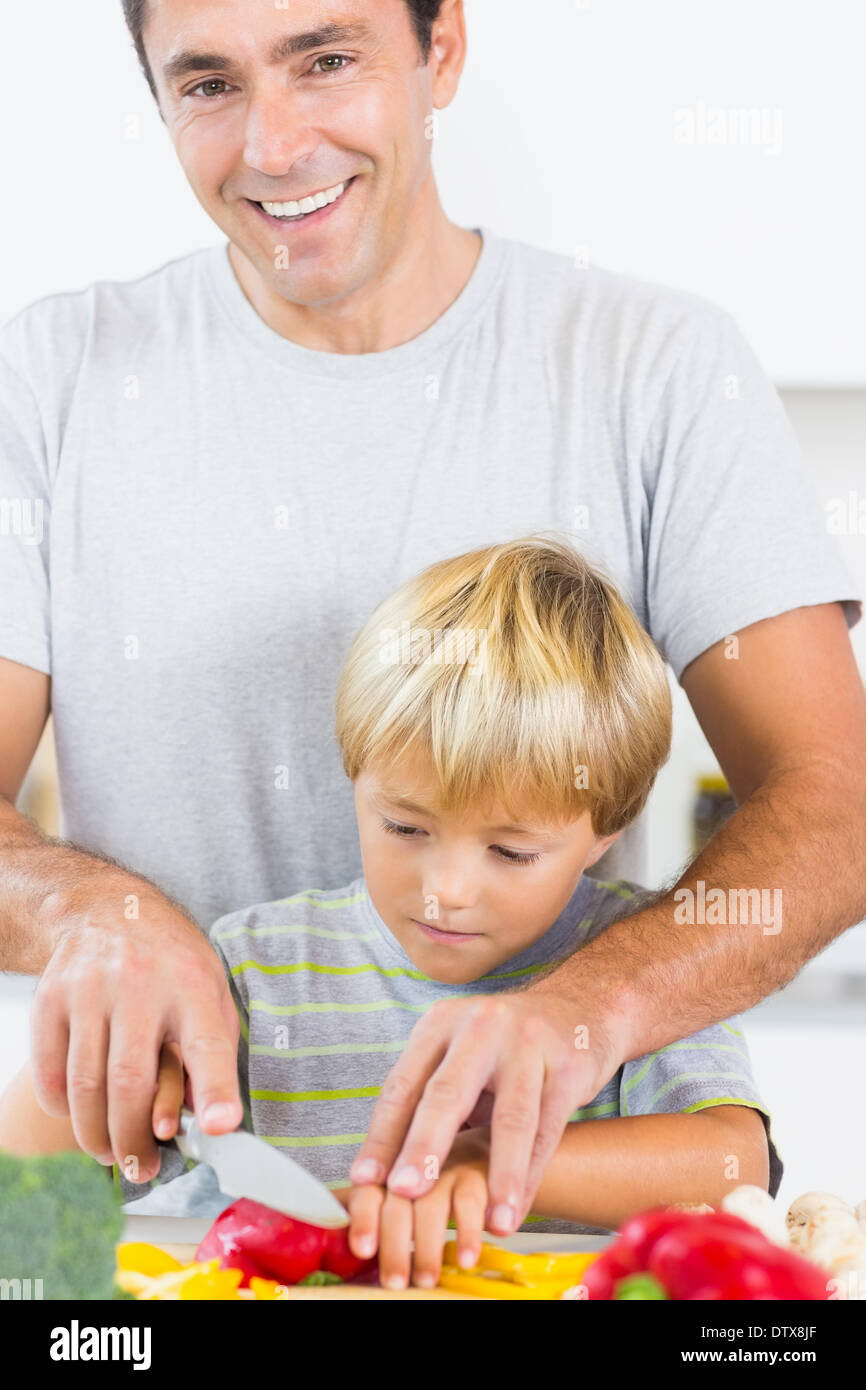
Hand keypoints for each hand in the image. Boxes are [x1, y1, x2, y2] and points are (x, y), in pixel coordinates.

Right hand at [30, 872, 241, 1178]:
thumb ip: (212, 1050)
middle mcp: (140, 983)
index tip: (223, 1126)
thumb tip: (206, 1119)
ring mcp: (90, 989)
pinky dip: (65, 1110)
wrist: (110, 909)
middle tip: (140, 1170)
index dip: (215, 1089)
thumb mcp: (210, 992)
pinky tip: (81, 1117)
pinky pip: (52, 1074)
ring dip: (97, 1136)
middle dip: (134, 1140)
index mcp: (193, 985)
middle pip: (131, 1081)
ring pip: (86, 1085)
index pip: (207, 1043)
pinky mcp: (51, 998)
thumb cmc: (172, 963)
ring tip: (111, 1156)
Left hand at [343, 1129, 492, 1289]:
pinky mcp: (479, 1172)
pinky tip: (466, 1258)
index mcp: (387, 1168)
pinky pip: (472, 1201)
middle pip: (397, 1200)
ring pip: (432, 1204)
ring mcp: (446, 1165)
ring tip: (426, 1278)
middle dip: (394, 1243)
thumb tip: (322, 1234)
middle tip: (394, 1280)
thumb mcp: (399, 1188)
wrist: (485, 1145)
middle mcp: (412, 1163)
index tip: (362, 1248)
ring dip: (428, 1245)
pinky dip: (468, 1233)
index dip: (363, 1218)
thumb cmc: (433, 1177)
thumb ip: (366, 1207)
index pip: (367, 1190)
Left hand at [349, 991, 622, 1233]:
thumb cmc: (502, 1047)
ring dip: (499, 1175)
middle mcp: (481, 1026)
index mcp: (441, 1023)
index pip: (403, 1085)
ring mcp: (528, 1043)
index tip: (364, 1181)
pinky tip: (518, 1210)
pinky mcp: (568, 1066)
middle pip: (447, 1093)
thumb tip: (380, 1173)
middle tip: (405, 1192)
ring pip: (511, 1118)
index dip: (382, 1135)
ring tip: (490, 1224)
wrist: (577, 1007)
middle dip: (424, 1146)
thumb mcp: (458, 1055)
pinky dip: (531, 1176)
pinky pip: (547, 1129)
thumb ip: (426, 1102)